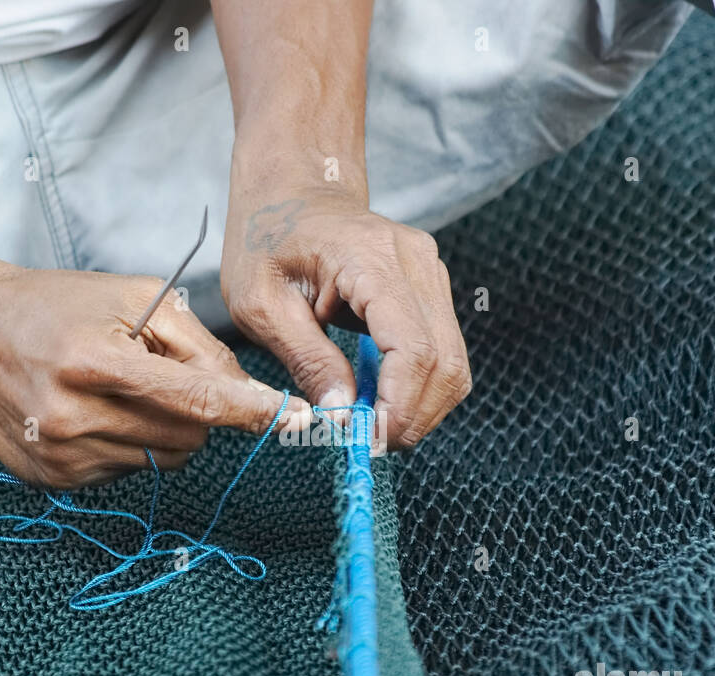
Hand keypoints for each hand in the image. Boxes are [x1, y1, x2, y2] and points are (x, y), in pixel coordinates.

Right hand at [0, 265, 305, 487]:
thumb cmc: (60, 305)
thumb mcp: (134, 298)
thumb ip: (198, 346)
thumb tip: (248, 394)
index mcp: (95, 360)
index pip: (195, 399)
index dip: (250, 411)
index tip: (294, 418)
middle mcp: (73, 414)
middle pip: (187, 438)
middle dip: (196, 413)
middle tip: (161, 377)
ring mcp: (60, 455)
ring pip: (162, 462)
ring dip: (161, 431)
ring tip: (119, 392)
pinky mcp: (51, 480)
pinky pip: (127, 474)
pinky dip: (128, 446)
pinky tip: (94, 414)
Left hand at [220, 184, 470, 450]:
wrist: (292, 190)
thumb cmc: (267, 238)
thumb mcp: (261, 304)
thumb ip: (307, 360)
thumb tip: (345, 415)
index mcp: (371, 260)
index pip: (412, 348)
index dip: (400, 406)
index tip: (371, 442)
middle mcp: (416, 263)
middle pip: (445, 361)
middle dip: (413, 416)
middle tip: (372, 445)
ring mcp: (430, 273)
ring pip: (453, 362)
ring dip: (420, 406)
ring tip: (375, 423)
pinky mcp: (430, 288)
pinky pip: (443, 351)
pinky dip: (419, 386)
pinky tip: (382, 396)